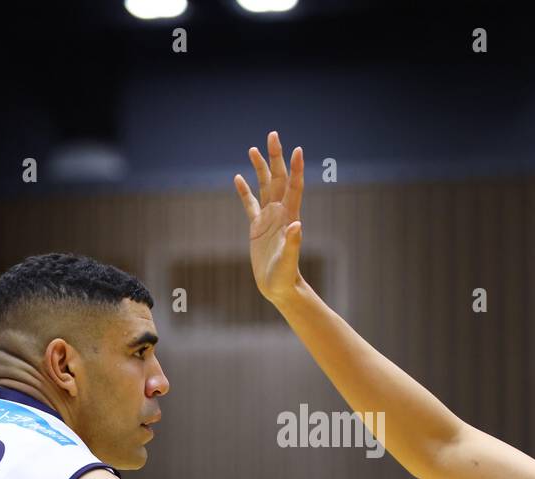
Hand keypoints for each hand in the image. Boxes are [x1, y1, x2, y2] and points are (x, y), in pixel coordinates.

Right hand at [234, 130, 304, 303]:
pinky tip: (237, 178)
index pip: (294, 186)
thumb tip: (297, 225)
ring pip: (264, 187)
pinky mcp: (257, 227)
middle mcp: (280, 213)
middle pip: (278, 179)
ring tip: (253, 149)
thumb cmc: (286, 277)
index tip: (297, 149)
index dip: (295, 169)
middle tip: (273, 135)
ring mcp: (268, 218)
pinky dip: (244, 191)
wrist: (279, 288)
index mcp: (289, 217)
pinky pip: (250, 204)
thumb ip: (293, 243)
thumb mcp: (289, 261)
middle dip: (275, 157)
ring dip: (260, 168)